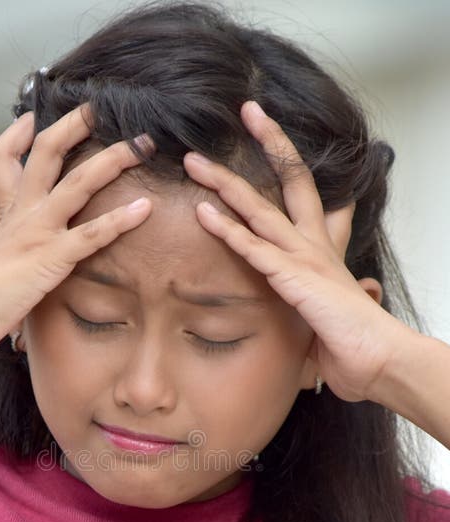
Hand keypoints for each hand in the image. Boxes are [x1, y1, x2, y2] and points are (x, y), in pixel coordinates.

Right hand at [0, 105, 152, 358]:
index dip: (15, 133)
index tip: (31, 117)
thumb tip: (15, 258)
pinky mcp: (50, 258)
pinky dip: (120, 220)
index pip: (2, 157)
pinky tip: (144, 209)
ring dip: (113, 159)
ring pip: (78, 182)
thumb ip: (5, 249)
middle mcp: (21, 213)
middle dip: (75, 125)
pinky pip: (91, 234)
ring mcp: (37, 232)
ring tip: (142, 146)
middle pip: (46, 152)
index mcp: (5, 213)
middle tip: (100, 108)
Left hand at [183, 101, 408, 403]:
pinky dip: (228, 231)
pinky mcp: (293, 279)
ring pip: (260, 208)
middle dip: (271, 142)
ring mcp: (304, 258)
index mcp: (323, 249)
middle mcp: (314, 245)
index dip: (292, 162)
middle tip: (250, 111)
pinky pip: (254, 249)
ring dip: (225, 183)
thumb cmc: (351, 343)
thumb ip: (322, 292)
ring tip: (194, 162)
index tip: (273, 135)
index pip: (311, 194)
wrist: (376, 361)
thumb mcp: (332, 308)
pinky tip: (204, 214)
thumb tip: (339, 287)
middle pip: (293, 179)